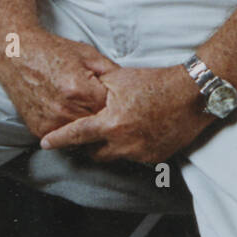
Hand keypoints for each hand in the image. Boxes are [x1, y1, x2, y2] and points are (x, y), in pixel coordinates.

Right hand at [0, 29, 117, 139]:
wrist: (18, 54)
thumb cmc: (54, 51)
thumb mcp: (89, 55)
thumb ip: (112, 73)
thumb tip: (130, 87)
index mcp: (79, 90)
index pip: (111, 110)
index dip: (116, 104)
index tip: (116, 100)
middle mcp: (64, 110)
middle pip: (97, 127)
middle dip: (103, 118)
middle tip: (102, 105)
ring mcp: (50, 123)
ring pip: (81, 136)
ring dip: (87, 127)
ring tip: (84, 108)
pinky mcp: (39, 129)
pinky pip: (63, 137)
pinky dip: (69, 128)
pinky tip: (69, 112)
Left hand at [38, 64, 212, 163]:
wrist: (192, 94)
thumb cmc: (156, 82)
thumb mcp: (121, 78)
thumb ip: (98, 89)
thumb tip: (82, 94)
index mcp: (112, 123)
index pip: (77, 135)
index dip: (59, 140)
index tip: (45, 144)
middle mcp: (124, 143)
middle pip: (95, 153)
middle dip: (88, 146)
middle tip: (86, 135)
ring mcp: (140, 154)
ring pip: (115, 157)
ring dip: (110, 147)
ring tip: (114, 131)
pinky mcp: (155, 158)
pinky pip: (134, 157)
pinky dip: (130, 147)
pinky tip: (136, 132)